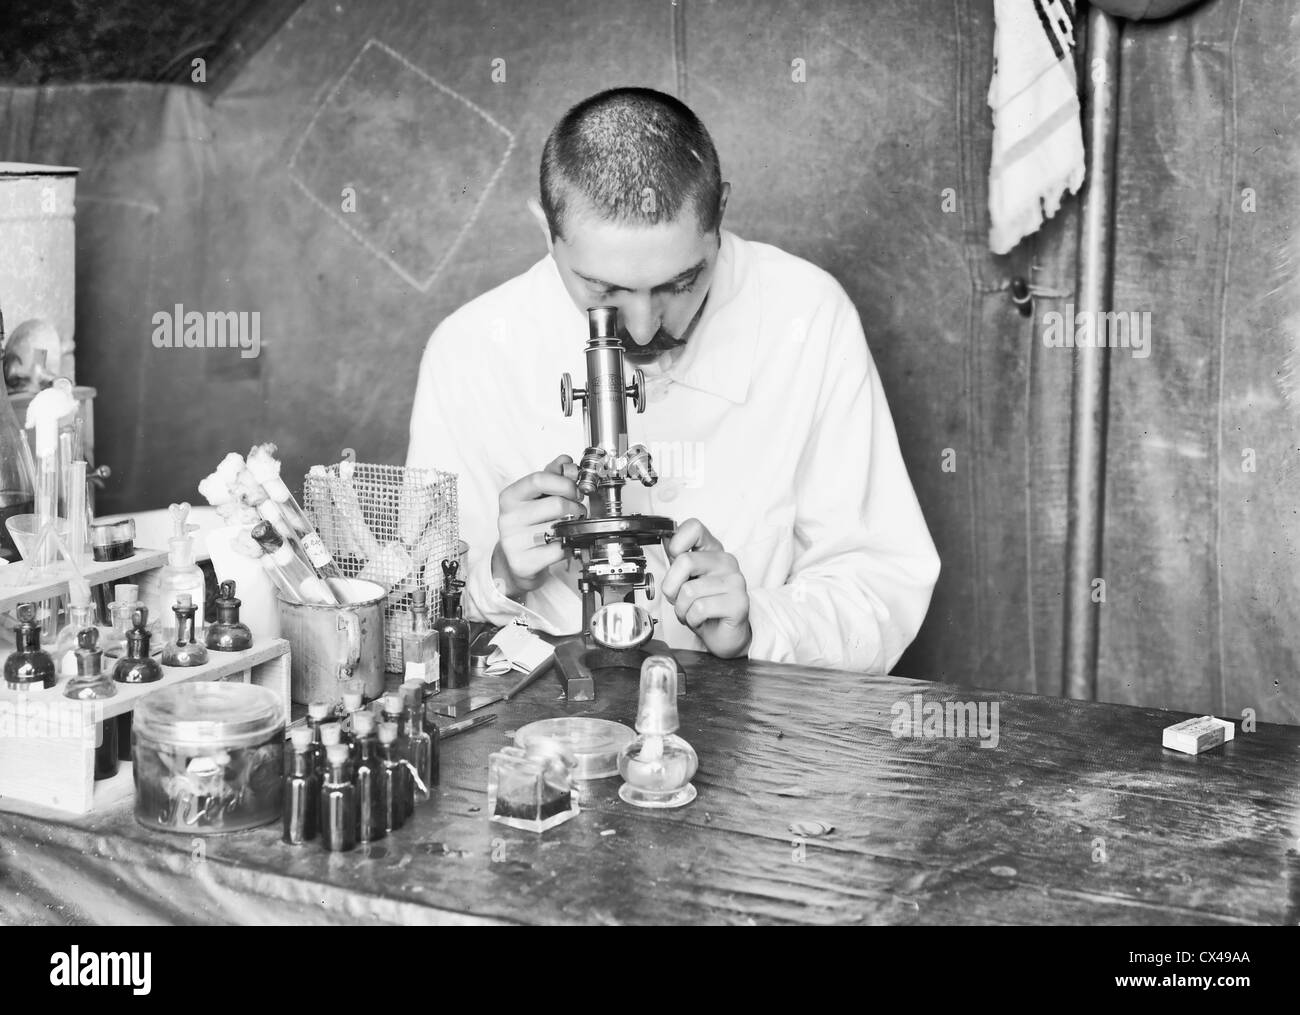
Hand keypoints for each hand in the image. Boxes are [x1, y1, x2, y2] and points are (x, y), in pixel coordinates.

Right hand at [491, 455, 584, 596]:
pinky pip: (559, 550)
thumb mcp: (537, 497)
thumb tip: (566, 461)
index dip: (565, 483)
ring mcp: (514, 541)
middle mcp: (508, 518)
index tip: (575, 490)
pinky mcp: (523, 562)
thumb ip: (552, 476)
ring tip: (569, 527)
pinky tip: (562, 544)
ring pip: (560, 527)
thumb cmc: (530, 525)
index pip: (539, 479)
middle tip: (577, 511)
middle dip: (575, 507)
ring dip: (573, 527)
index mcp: (510, 497)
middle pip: (557, 504)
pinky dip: (568, 547)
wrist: (517, 561)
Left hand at [661, 518, 751, 657]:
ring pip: (689, 590)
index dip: (676, 542)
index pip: (693, 527)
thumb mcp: (686, 579)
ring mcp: (735, 581)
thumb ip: (678, 560)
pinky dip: (692, 619)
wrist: (724, 635)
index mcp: (713, 551)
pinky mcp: (738, 602)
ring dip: (682, 609)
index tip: (674, 558)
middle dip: (672, 587)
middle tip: (679, 598)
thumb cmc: (704, 607)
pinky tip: (701, 619)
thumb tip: (666, 540)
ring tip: (692, 612)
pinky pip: (700, 608)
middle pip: (684, 561)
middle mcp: (726, 562)